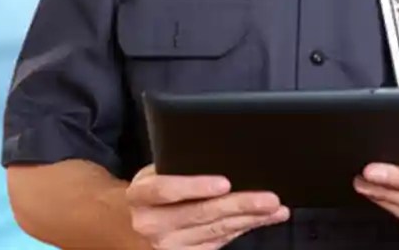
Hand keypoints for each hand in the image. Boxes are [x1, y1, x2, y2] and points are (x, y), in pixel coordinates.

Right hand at [125, 164, 289, 249]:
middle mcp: (150, 224)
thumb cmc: (150, 192)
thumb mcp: (153, 174)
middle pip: (200, 214)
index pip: (166, 190)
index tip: (224, 183)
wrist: (123, 225)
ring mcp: (166, 246)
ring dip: (250, 218)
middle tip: (268, 198)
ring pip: (215, 231)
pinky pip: (219, 242)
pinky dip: (244, 228)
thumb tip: (226, 158)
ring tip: (275, 207)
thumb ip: (179, 168)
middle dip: (239, 205)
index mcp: (140, 195)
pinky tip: (263, 219)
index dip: (196, 186)